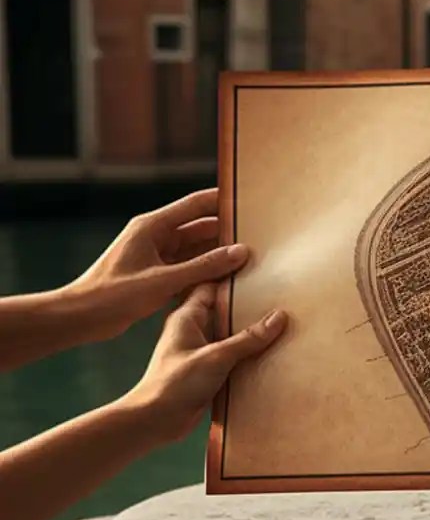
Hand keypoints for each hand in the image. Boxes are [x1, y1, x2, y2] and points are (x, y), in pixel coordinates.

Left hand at [67, 189, 247, 340]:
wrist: (81, 318)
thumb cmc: (113, 294)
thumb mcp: (163, 280)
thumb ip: (204, 266)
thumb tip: (239, 252)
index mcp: (152, 227)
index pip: (195, 205)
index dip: (222, 201)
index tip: (249, 202)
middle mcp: (155, 237)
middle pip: (199, 228)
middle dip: (226, 232)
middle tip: (258, 238)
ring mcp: (156, 257)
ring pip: (196, 251)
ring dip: (217, 256)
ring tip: (248, 260)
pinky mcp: (157, 275)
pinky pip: (189, 269)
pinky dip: (206, 273)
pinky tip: (227, 280)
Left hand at [125, 284, 287, 442]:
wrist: (154, 421)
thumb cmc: (174, 384)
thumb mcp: (216, 357)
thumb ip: (248, 338)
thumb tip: (279, 317)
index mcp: (186, 317)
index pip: (211, 286)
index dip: (232, 277)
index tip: (258, 269)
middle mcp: (192, 330)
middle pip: (225, 310)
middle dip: (249, 304)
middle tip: (279, 294)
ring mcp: (199, 350)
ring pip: (230, 333)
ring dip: (251, 331)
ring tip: (281, 321)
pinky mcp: (206, 370)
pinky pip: (232, 355)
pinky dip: (248, 353)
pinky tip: (269, 352)